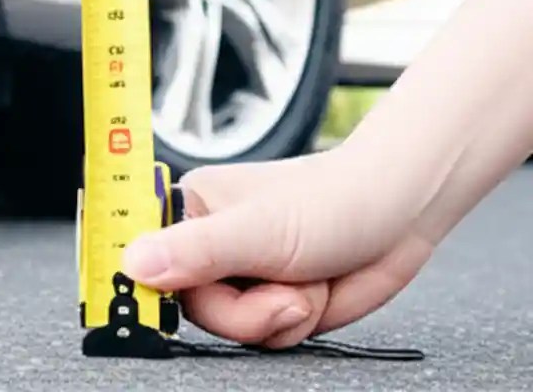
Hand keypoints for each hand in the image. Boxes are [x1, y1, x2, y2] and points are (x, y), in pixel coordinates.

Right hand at [121, 149, 436, 347]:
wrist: (401, 213)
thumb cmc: (333, 198)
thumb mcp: (259, 230)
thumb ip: (195, 250)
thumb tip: (134, 263)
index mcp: (188, 210)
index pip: (139, 256)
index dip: (140, 284)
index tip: (142, 308)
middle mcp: (206, 244)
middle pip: (188, 308)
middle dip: (241, 312)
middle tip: (277, 291)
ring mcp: (239, 275)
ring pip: (229, 329)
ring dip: (275, 317)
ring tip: (303, 281)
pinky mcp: (268, 300)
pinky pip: (262, 337)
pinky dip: (294, 324)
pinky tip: (311, 292)